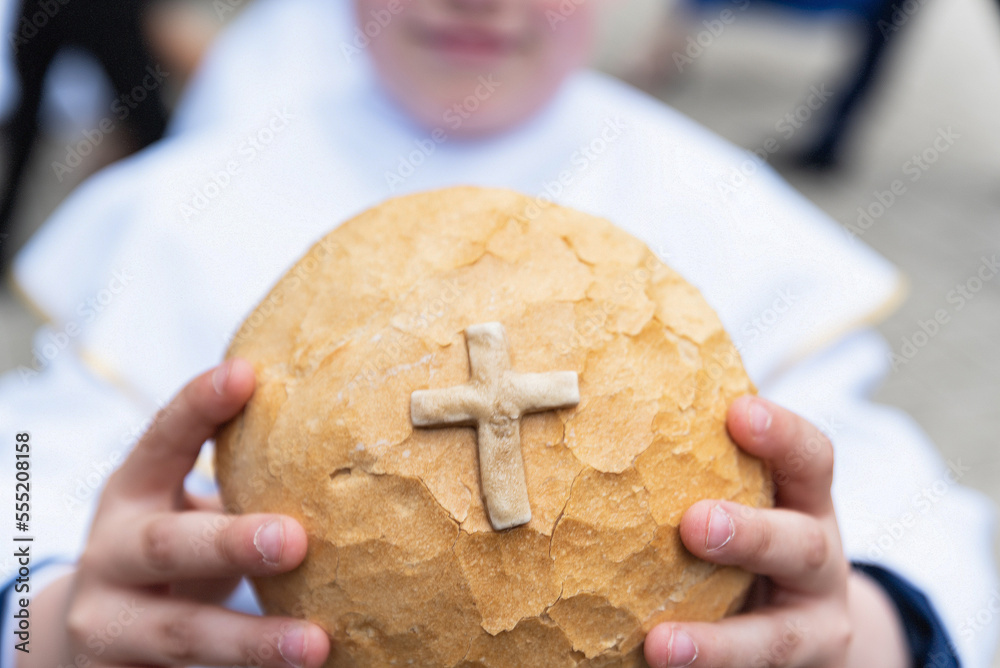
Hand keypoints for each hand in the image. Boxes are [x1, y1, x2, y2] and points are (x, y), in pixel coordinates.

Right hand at [21, 360, 329, 667]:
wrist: (92, 638)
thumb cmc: (171, 551)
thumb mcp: (180, 508)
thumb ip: (236, 478)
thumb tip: (346, 426)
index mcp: (132, 495)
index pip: (160, 441)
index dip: (197, 407)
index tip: (245, 374)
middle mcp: (111, 556)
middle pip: (167, 547)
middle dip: (229, 544)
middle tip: (294, 539)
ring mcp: (107, 625)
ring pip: (181, 635)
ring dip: (251, 641)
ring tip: (315, 645)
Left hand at [643, 396, 909, 667]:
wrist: (800, 623)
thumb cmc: (748, 533)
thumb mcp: (744, 491)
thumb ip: (697, 459)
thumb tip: (597, 393)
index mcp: (805, 502)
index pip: (811, 459)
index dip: (782, 434)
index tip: (738, 411)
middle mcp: (817, 560)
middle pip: (801, 545)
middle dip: (752, 535)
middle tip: (696, 524)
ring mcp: (810, 627)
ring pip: (778, 639)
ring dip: (720, 643)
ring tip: (662, 646)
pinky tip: (648, 665)